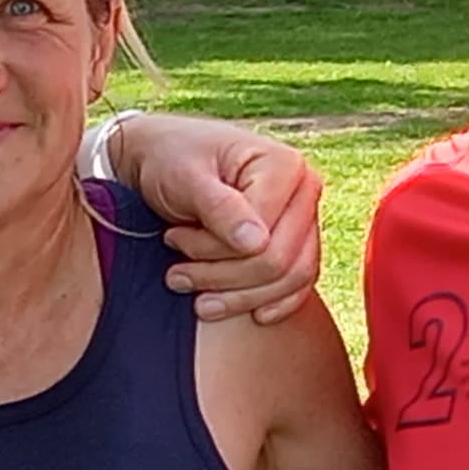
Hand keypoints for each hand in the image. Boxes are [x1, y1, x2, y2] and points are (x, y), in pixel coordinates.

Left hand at [110, 115, 322, 323]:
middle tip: (176, 275)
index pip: (264, 238)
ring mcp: (304, 217)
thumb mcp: (185, 178)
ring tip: (192, 293)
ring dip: (240, 297)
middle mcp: (305, 190)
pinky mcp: (296, 240)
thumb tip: (258, 245)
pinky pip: (298, 283)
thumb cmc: (170, 159)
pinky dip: (269, 301)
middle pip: (281, 263)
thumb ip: (220, 208)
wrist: (163, 155)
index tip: (171, 240)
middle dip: (223, 278)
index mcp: (286, 166)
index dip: (214, 252)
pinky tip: (248, 314)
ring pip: (290, 279)